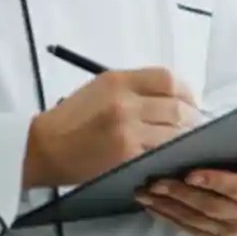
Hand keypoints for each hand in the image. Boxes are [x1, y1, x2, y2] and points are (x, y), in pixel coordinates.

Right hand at [22, 67, 197, 187]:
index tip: (190, 101)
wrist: (43, 148)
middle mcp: (125, 103)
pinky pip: (160, 153)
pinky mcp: (126, 156)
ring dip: (184, 139)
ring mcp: (127, 131)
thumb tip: (173, 97)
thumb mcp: (100, 88)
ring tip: (183, 142)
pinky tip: (169, 156)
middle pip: (177, 107)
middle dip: (191, 118)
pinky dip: (169, 155)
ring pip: (174, 133)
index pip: (167, 79)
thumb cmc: (72, 118)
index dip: (186, 91)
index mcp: (118, 81)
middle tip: (193, 126)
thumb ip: (135, 88)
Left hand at [136, 137, 236, 235]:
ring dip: (166, 205)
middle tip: (156, 179)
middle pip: (208, 205)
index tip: (192, 172)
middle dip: (179, 193)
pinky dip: (165, 216)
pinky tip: (149, 203)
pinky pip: (184, 227)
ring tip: (145, 189)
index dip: (214, 181)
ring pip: (192, 218)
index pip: (236, 189)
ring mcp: (225, 231)